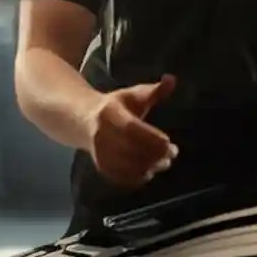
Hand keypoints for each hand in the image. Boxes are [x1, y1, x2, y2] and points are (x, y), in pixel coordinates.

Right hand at [82, 74, 179, 188]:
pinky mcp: (101, 166)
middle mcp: (101, 133)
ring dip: (149, 167)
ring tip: (163, 163)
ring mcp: (99, 152)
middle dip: (154, 154)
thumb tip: (172, 79)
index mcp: (109, 112)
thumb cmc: (116, 106)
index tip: (169, 142)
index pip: (131, 129)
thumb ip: (155, 90)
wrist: (84, 119)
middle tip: (171, 154)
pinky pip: (121, 177)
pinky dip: (138, 177)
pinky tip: (150, 171)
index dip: (151, 138)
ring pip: (127, 166)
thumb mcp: (134, 95)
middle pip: (130, 149)